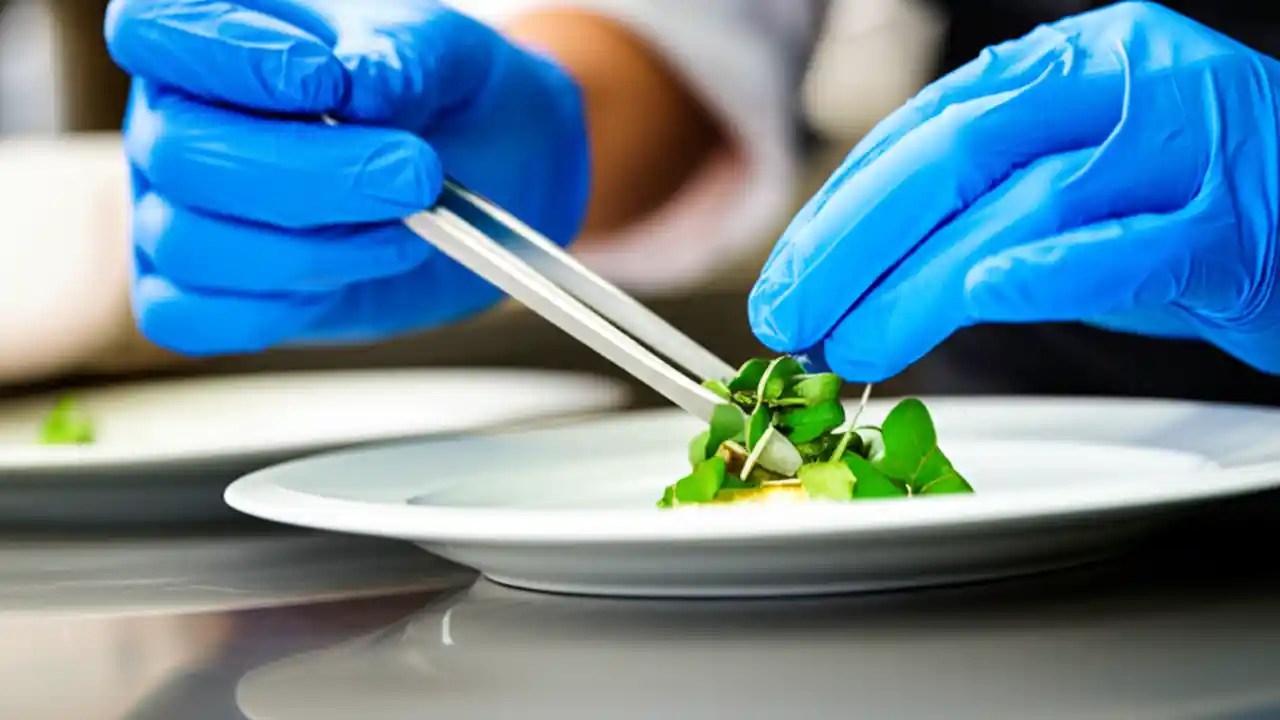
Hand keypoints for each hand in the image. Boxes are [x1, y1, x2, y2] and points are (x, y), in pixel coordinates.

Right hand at [105, 0, 588, 353]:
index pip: (152, 30)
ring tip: (408, 229)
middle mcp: (171, 121)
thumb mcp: (441, 51)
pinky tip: (356, 274)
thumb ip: (403, 57)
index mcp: (203, 32)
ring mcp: (171, 212)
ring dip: (314, 251)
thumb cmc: (438, 92)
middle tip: (413, 175)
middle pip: (182, 155)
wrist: (482, 173)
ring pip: (191, 245)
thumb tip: (362, 86)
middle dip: (309, 176)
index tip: (326, 82)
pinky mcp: (196, 296)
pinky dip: (280, 309)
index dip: (227, 56)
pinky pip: (191, 319)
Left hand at [749, 2, 1279, 379]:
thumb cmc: (1192, 206)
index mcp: (1070, 63)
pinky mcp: (1233, 229)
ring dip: (918, 285)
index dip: (843, 207)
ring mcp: (1182, 147)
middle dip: (851, 243)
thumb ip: (984, 199)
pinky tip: (976, 297)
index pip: (926, 126)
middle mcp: (1120, 83)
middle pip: (955, 153)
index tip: (787, 276)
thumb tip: (855, 270)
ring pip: (1022, 206)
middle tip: (788, 317)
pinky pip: (1125, 251)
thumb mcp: (1076, 177)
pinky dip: (1045, 276)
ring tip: (851, 347)